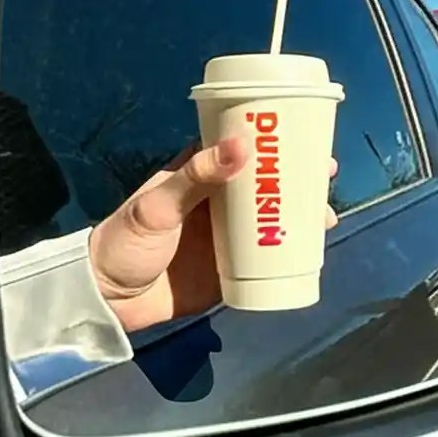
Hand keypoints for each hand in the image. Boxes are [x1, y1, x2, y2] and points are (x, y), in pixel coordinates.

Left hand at [88, 137, 338, 331]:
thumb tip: (241, 145)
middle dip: (298, 178)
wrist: (110, 300)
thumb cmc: (127, 242)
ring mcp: (228, 235)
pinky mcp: (233, 267)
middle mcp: (219, 201)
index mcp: (199, 175)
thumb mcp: (158, 205)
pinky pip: (269, 255)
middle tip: (326, 174)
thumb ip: (196, 176)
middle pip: (266, 183)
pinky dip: (292, 249)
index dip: (274, 141)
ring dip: (302, 214)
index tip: (305, 136)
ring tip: (327, 216)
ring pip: (273, 217)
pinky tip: (313, 248)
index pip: (242, 148)